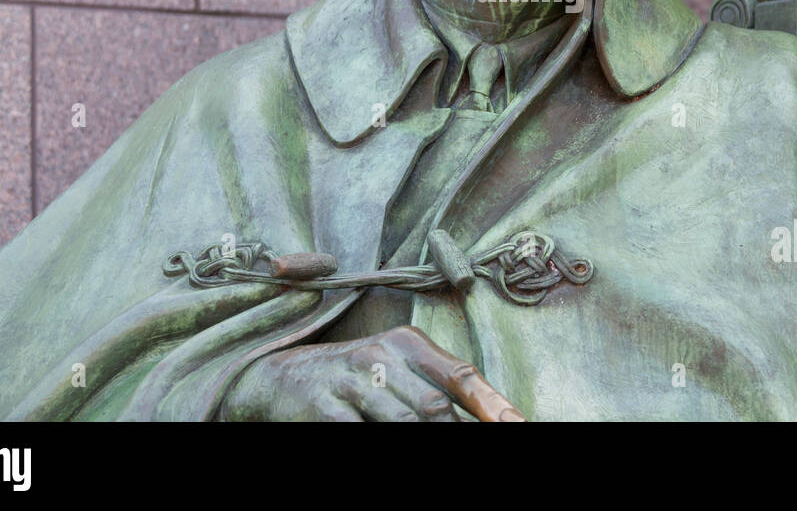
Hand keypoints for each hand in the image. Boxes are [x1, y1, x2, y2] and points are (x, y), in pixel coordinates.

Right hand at [218, 325, 525, 421]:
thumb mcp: (397, 368)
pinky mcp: (323, 409)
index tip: (517, 426)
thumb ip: (437, 389)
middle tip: (476, 450)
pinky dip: (379, 444)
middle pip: (433, 408)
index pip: (460, 375)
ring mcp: (350, 381)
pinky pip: (361, 435)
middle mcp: (381, 354)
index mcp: (407, 342)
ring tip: (440, 454)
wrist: (279, 377)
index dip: (492, 405)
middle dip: (456, 433)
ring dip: (424, 442)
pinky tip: (390, 449)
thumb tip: (488, 416)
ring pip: (402, 425)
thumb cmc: (355, 377)